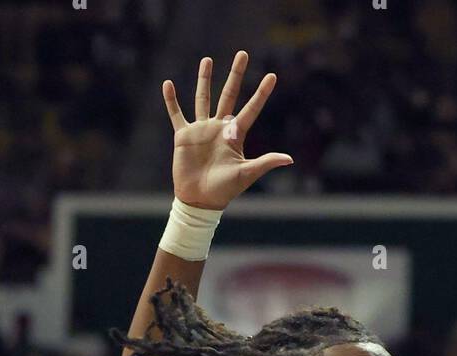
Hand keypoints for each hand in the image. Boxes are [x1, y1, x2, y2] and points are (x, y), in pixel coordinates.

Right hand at [165, 52, 291, 211]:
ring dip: (204, 79)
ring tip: (207, 60)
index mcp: (235, 135)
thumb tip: (289, 159)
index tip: (273, 76)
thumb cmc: (225, 190)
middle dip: (236, 75)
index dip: (262, 93)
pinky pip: (176, 114)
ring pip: (203, 98)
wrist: (200, 200)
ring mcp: (201, 129)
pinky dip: (171, 100)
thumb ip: (265, 162)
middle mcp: (219, 128)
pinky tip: (167, 84)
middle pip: (229, 95)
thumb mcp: (247, 174)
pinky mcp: (183, 135)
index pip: (251, 109)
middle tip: (243, 54)